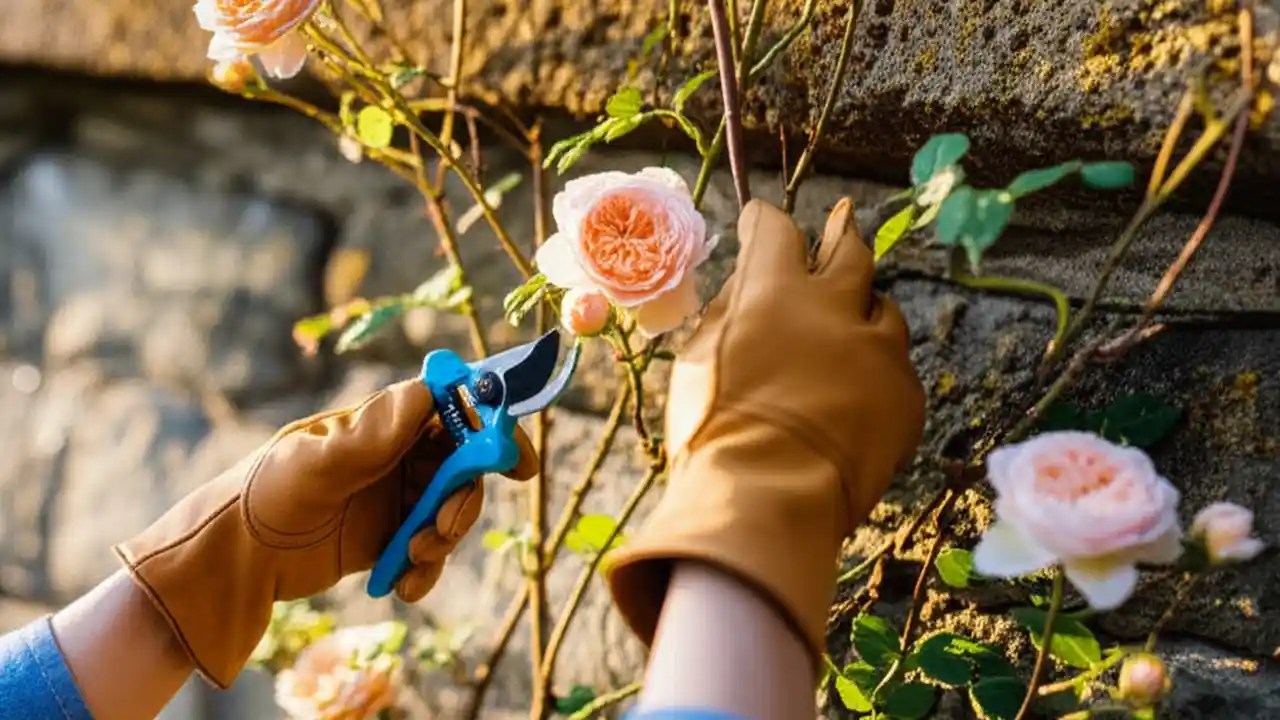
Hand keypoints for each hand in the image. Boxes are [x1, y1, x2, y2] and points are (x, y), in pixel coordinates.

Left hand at [115, 379, 535, 686]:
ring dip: (444, 535)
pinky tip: (406, 584)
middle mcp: (397, 455)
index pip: (452, 409)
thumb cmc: (265, 491)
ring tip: (413, 555)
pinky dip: (427, 569)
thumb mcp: (314, 462)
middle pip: (462, 465)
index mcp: (383, 422)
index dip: (490, 426)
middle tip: (444, 525)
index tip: (516, 460)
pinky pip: (430, 551)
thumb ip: (370, 435)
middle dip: (463, 497)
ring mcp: (396, 497)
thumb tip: (422, 392)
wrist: (236, 558)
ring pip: (452, 510)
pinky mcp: (391, 539)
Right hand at [608, 198, 924, 660]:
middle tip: (841, 223)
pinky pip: (895, 369)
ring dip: (864, 314)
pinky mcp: (906, 396)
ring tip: (848, 334)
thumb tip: (750, 280)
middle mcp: (836, 309)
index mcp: (775, 293)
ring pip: (883, 312)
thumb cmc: (714, 432)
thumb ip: (729, 310)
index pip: (778, 233)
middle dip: (842, 236)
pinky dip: (875, 374)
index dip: (767, 222)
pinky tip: (856, 397)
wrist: (768, 500)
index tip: (761, 220)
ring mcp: (879, 352)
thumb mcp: (698, 360)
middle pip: (851, 253)